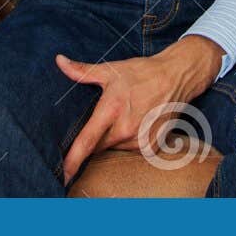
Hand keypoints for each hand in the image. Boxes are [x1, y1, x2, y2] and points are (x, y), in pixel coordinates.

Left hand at [56, 36, 221, 184]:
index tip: (64, 174)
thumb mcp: (110, 69)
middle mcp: (126, 129)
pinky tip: (135, 123)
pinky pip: (131, 150)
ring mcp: (141, 140)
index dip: (73, 159)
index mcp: (112, 110)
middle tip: (101, 121)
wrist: (176, 77)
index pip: (88, 141)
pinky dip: (128, 140)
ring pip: (114, 148)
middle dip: (93, 140)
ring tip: (123, 116)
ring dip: (113, 138)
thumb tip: (59, 61)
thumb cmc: (141, 72)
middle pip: (98, 146)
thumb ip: (81, 71)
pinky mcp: (152, 147)